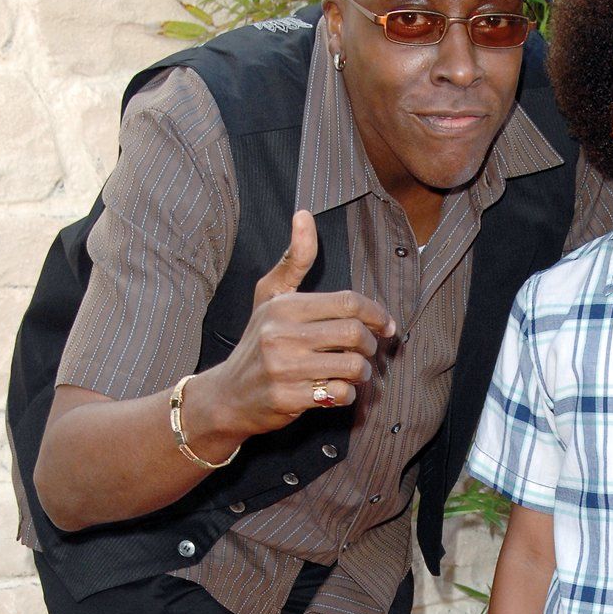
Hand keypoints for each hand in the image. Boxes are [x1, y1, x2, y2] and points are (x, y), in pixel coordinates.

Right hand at [201, 210, 395, 437]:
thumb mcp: (270, 296)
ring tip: (352, 372)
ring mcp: (283, 368)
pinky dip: (346, 394)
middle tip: (367, 350)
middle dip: (370, 344)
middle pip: (354, 334)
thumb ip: (295, 258)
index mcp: (284, 306)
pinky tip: (334, 390)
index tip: (386, 325)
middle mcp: (281, 335)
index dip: (376, 313)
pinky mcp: (287, 399)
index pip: (348, 302)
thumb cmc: (257, 341)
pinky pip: (339, 394)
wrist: (227, 395)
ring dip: (361, 372)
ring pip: (352, 367)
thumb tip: (304, 214)